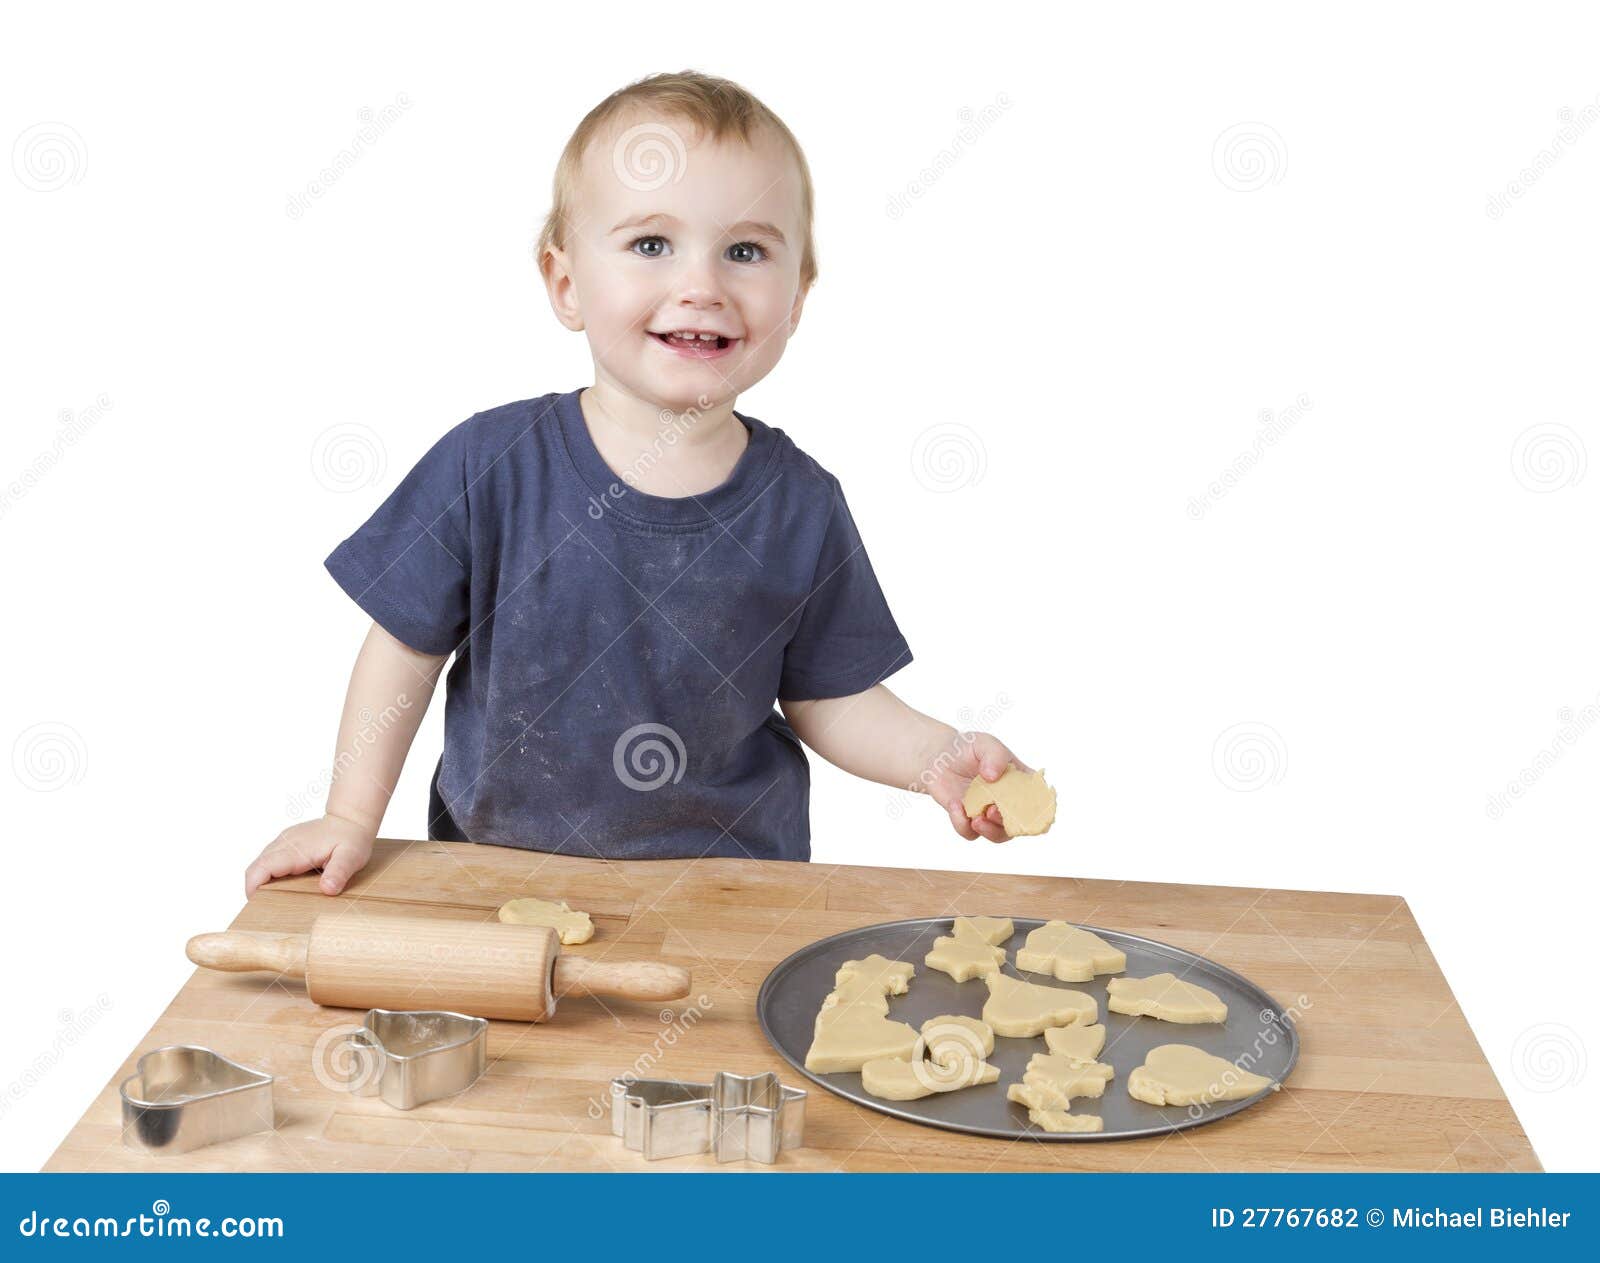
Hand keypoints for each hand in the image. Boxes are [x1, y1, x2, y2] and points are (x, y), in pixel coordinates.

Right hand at [245, 813, 375, 897]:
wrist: (351, 819)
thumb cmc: (352, 838)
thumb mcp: (352, 857)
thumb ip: (339, 872)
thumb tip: (327, 889)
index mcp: (296, 849)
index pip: (262, 867)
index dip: (254, 887)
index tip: (257, 904)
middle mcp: (285, 843)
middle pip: (255, 868)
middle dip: (255, 889)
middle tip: (267, 908)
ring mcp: (283, 842)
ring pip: (260, 864)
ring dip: (262, 883)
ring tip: (276, 901)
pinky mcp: (285, 844)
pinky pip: (268, 861)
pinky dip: (269, 876)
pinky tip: (284, 887)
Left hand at [918, 730, 1028, 842]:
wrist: (938, 757)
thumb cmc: (968, 748)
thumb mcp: (984, 743)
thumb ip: (994, 755)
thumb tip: (993, 776)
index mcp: (1021, 782)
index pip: (1038, 799)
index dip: (1038, 809)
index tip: (1025, 809)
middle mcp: (1008, 801)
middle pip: (1020, 823)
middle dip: (1009, 822)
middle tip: (992, 811)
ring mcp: (989, 813)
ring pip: (998, 835)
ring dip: (990, 831)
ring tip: (976, 819)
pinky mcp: (969, 821)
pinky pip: (969, 833)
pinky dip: (962, 823)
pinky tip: (955, 805)